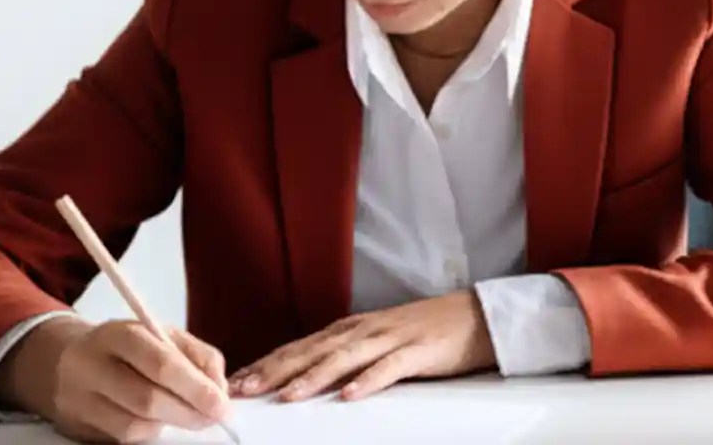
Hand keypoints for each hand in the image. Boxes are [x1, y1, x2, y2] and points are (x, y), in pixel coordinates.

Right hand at [0, 317, 231, 442]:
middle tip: (213, 418)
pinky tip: (158, 421)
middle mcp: (91, 366)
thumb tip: (219, 388)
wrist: (66, 361)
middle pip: (146, 399)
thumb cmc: (127, 348)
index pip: (160, 362)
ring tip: (188, 417)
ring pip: (133, 426)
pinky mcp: (75, 427)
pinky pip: (119, 439)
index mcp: (119, 334)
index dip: (195, 387)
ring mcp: (78, 400)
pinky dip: (148, 433)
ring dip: (169, 425)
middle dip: (188, 412)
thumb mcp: (162, 335)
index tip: (222, 404)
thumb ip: (197, 355)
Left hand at [228, 290, 495, 402]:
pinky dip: (367, 381)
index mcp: (351, 329)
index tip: (238, 380)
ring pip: (344, 358)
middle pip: (312, 351)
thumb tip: (306, 377)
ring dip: (313, 377)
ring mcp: (390, 339)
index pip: (300, 346)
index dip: (268, 363)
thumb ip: (345, 356)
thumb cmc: (424, 333)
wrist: (475, 317)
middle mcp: (364, 330)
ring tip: (287, 396)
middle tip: (245, 389)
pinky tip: (349, 395)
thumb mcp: (377, 341)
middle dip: (276, 370)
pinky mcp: (417, 352)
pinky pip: (388, 369)